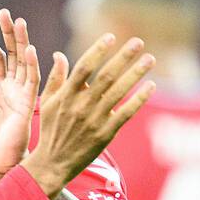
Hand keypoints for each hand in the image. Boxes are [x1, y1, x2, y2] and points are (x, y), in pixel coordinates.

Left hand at [0, 9, 38, 181]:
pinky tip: (30, 50)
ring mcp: (21, 96)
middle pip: (13, 55)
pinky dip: (31, 66)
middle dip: (9, 34)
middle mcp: (12, 90)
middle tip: (5, 13)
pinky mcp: (27, 106)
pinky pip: (32, 82)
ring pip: (24, 63)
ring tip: (19, 22)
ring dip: (22, 43)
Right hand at [20, 32, 154, 198]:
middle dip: (123, 57)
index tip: (111, 36)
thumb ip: (55, 78)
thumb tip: (59, 55)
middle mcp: (81, 105)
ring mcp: (94, 120)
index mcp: (66, 95)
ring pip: (118, 92)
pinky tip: (151, 85)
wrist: (53, 163)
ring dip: (136, 73)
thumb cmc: (51, 130)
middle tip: (138, 42)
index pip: (84, 67)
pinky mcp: (105, 134)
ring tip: (149, 59)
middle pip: (105, 76)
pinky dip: (139, 99)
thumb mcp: (48, 102)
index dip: (98, 50)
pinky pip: (126, 113)